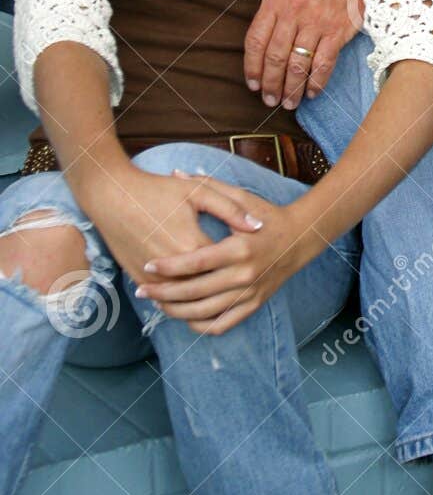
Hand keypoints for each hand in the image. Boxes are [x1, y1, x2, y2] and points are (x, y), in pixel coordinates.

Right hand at [83, 166, 263, 287]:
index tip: (253, 258)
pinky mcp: (138, 279)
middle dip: (226, 288)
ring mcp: (154, 277)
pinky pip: (162, 301)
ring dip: (203, 302)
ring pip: (184, 301)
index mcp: (193, 245)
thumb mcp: (197, 191)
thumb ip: (230, 208)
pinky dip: (178, 304)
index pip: (225, 266)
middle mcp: (174, 268)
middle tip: (244, 284)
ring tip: (220, 297)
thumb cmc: (156, 190)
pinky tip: (192, 300)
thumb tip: (258, 226)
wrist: (112, 196)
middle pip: (207, 289)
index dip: (241, 263)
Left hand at [134, 177, 304, 334]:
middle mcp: (244, 274)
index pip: (196, 263)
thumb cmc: (267, 215)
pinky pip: (222, 324)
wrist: (300, 238)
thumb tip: (175, 172)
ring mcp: (250, 293)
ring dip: (176, 311)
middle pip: (195, 292)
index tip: (148, 266)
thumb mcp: (242, 196)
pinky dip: (199, 324)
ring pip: (204, 313)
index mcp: (239, 248)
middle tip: (141, 290)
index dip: (169, 267)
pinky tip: (183, 316)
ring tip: (157, 303)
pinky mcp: (254, 305)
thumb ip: (208, 185)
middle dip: (163, 293)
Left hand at [245, 0, 362, 109]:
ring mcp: (317, 22)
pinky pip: (324, 64)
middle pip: (275, 57)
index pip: (256, 40)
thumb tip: (261, 48)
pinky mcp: (338, 31)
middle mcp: (294, 12)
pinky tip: (311, 93)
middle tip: (270, 100)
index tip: (253, 84)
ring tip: (289, 102)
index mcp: (275, 0)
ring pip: (298, 64)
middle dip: (270, 84)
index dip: (252, 67)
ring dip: (291, 88)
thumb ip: (271, 13)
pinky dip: (316, 82)